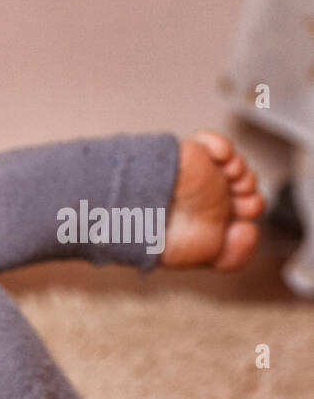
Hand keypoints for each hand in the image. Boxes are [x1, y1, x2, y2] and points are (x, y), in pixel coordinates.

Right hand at [162, 130, 265, 270]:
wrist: (146, 215)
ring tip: (233, 180)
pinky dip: (223, 147)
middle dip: (251, 194)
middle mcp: (206, 197)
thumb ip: (237, 253)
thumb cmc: (168, 239)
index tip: (240, 222)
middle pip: (245, 186)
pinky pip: (214, 142)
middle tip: (242, 202)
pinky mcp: (189, 155)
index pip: (241, 209)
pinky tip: (221, 160)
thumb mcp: (211, 256)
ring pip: (235, 164)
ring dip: (242, 172)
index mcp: (208, 219)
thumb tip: (248, 231)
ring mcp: (200, 175)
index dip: (250, 212)